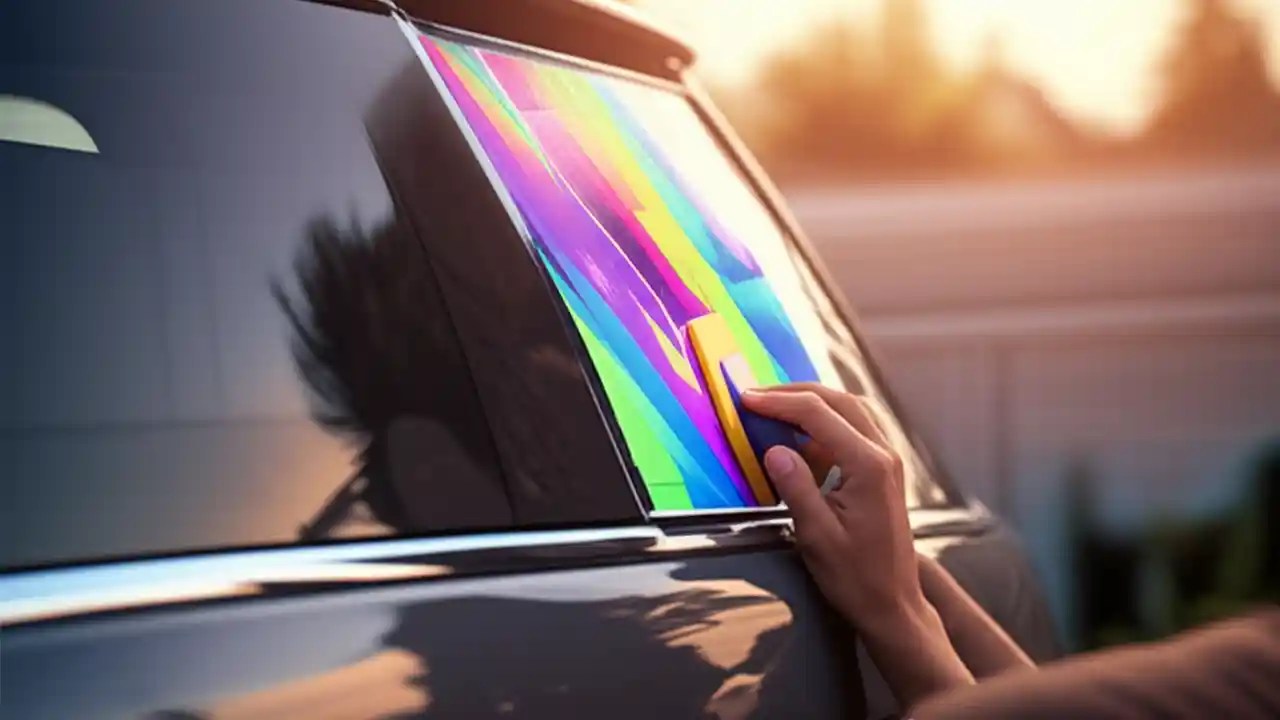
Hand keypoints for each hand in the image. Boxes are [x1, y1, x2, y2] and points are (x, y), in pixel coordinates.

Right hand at [741, 383, 973, 707]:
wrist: (893, 604)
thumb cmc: (856, 578)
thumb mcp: (816, 536)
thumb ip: (795, 487)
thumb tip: (773, 450)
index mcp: (868, 466)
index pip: (818, 414)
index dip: (778, 402)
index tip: (745, 400)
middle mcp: (883, 455)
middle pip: (837, 401)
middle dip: (793, 393)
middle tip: (754, 397)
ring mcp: (887, 461)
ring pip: (848, 411)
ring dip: (810, 404)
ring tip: (772, 410)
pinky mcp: (882, 471)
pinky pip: (853, 431)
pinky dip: (824, 424)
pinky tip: (799, 439)